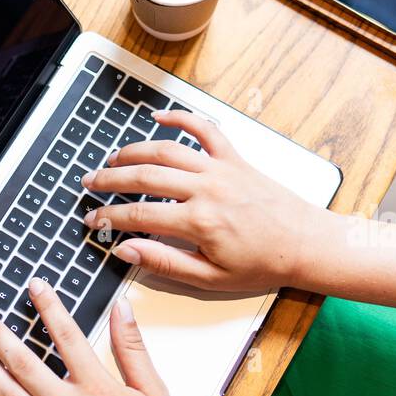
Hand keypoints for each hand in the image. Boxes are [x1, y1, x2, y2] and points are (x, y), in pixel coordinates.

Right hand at [80, 109, 328, 294]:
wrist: (306, 244)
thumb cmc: (263, 264)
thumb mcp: (211, 278)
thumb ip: (165, 262)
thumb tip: (126, 250)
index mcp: (199, 222)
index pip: (140, 214)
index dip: (109, 217)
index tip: (92, 221)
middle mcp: (206, 188)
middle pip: (145, 176)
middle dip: (111, 180)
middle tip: (89, 183)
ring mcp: (220, 168)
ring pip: (167, 149)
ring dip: (134, 151)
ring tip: (112, 159)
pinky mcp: (234, 158)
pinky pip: (205, 129)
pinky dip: (181, 118)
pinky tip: (159, 117)